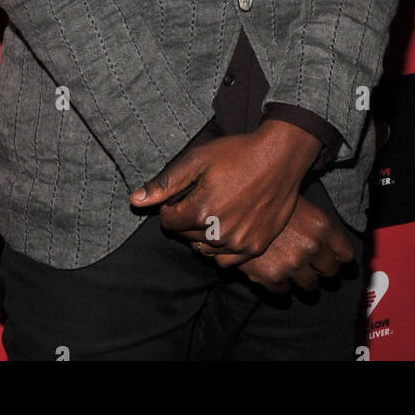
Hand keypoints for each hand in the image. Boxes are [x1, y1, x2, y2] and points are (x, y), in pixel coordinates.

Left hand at [128, 120, 321, 264]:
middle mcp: (218, 232)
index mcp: (200, 210)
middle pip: (186, 236)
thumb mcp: (197, 159)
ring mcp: (239, 243)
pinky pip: (227, 260)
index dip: (172, 207)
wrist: (280, 157)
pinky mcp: (256, 247)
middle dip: (188, 219)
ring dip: (204, 235)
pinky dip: (222, 249)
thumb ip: (166, 184)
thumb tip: (134, 200)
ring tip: (216, 212)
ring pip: (205, 250)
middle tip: (204, 198)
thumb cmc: (238, 154)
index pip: (169, 222)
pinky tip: (228, 228)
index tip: (185, 194)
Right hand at [236, 195, 354, 293]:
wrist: (228, 206)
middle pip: (331, 271)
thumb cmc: (264, 197)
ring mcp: (292, 264)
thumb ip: (316, 223)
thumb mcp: (296, 201)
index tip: (335, 256)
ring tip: (292, 265)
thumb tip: (329, 239)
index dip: (339, 255)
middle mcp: (312, 247)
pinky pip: (284, 291)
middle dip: (322, 267)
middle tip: (312, 261)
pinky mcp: (272, 277)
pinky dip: (280, 284)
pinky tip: (273, 269)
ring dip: (303, 278)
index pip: (346, 254)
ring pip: (310, 286)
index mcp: (322, 225)